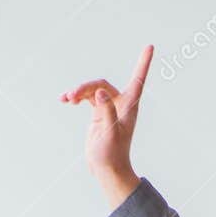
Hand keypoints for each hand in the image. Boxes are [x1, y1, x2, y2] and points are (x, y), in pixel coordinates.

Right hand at [61, 43, 153, 208]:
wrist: (106, 169)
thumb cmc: (112, 155)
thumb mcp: (110, 133)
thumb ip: (107, 111)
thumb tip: (100, 92)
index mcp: (129, 107)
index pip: (138, 80)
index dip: (143, 63)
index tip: (150, 46)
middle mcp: (120, 104)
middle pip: (102, 84)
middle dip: (86, 87)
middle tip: (72, 96)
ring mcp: (108, 107)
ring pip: (92, 90)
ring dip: (78, 92)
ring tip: (66, 99)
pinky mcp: (98, 113)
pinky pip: (86, 97)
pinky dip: (76, 97)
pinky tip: (66, 100)